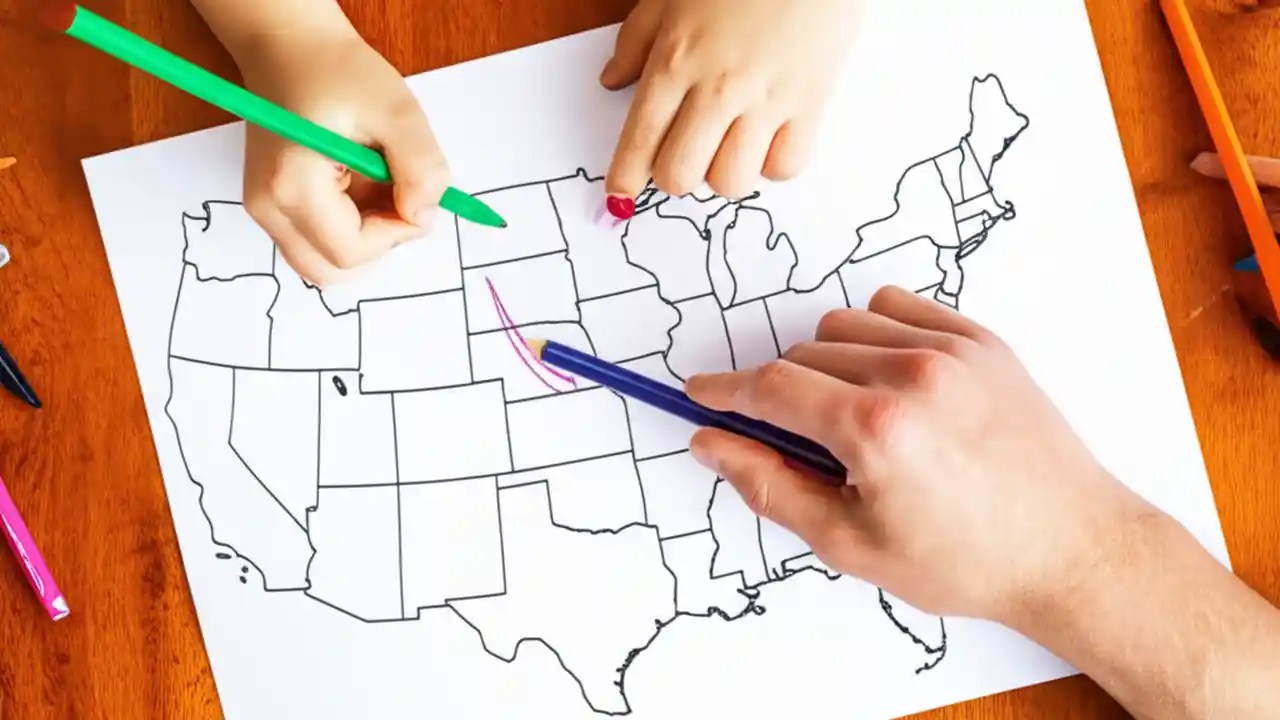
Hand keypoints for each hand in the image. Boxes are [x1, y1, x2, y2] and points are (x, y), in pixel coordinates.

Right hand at [236, 33, 448, 284]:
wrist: (291, 49)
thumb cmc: (338, 73)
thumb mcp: (398, 111)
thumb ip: (421, 168)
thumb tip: (423, 217)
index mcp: (293, 186)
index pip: (352, 252)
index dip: (397, 233)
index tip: (413, 195)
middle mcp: (269, 208)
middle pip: (332, 272)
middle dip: (378, 245)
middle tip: (394, 195)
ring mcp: (265, 211)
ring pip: (325, 264)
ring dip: (364, 239)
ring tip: (374, 186)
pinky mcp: (273, 208)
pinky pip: (317, 243)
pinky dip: (348, 228)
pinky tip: (357, 186)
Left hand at [600, 0, 861, 202]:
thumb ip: (636, 40)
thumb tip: (613, 80)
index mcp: (676, 60)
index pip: (639, 140)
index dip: (625, 176)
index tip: (621, 191)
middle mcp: (717, 88)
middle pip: (679, 176)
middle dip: (673, 176)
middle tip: (682, 155)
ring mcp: (766, 99)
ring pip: (731, 181)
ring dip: (723, 174)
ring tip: (728, 147)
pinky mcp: (810, 103)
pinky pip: (784, 167)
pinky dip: (772, 164)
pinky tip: (767, 140)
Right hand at [684, 287, 1159, 624]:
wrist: (1070, 549)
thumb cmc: (965, 561)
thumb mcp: (849, 543)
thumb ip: (769, 485)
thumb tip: (712, 444)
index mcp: (875, 429)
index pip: (769, 387)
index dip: (724, 391)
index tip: (700, 395)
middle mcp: (912, 375)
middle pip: (801, 355)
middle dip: (783, 394)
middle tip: (805, 445)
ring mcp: (952, 350)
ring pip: (844, 324)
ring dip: (827, 363)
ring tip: (856, 419)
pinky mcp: (982, 340)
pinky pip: (897, 307)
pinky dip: (875, 336)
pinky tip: (891, 383)